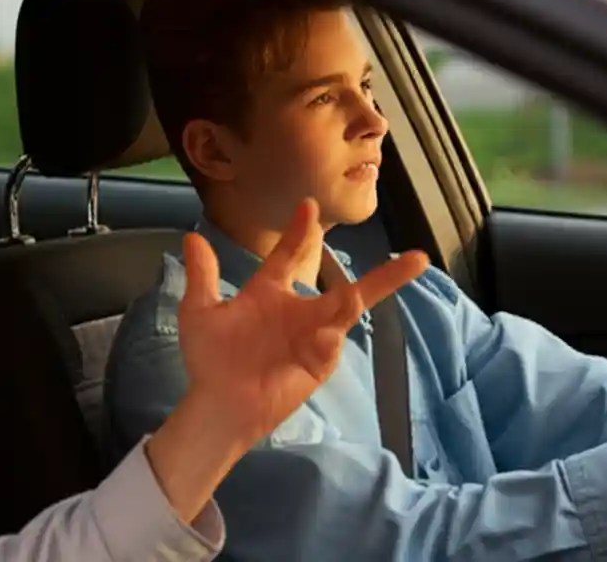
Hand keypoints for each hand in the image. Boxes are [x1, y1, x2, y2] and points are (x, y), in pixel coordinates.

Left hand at [144, 198, 426, 523]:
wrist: (218, 402)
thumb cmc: (210, 358)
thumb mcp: (201, 311)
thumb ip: (203, 275)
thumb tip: (191, 236)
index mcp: (269, 292)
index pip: (290, 255)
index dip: (300, 231)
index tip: (307, 205)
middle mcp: (299, 310)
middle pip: (345, 284)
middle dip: (378, 270)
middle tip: (415, 254)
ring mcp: (314, 335)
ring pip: (351, 306)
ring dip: (379, 285)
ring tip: (413, 263)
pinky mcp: (320, 360)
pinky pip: (335, 337)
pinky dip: (338, 326)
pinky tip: (341, 316)